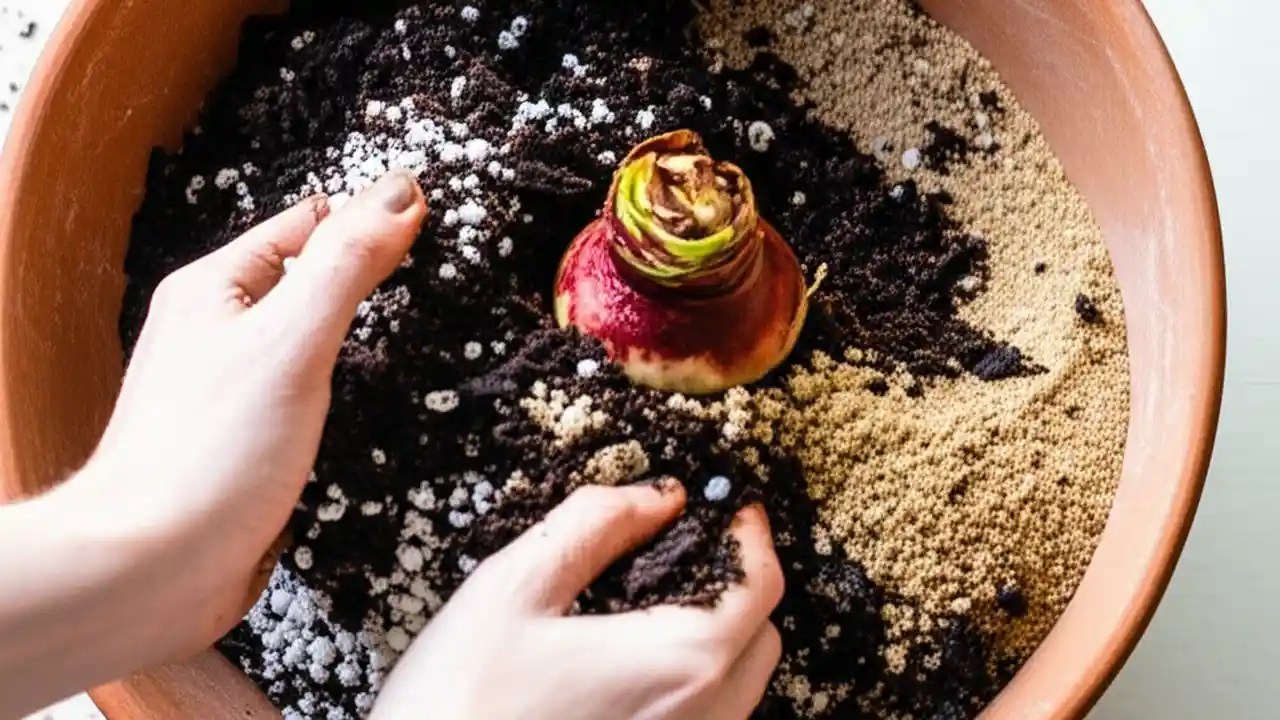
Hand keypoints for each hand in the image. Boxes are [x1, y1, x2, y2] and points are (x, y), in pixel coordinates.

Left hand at [81, 173, 426, 655]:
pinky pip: (303, 399)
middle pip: (306, 282)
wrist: (152, 568)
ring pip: (307, 344)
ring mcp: (229, 391)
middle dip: (365, 276)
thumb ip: (347, 265)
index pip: (305, 226)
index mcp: (212, 288)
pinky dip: (340, 395)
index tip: (432, 219)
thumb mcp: (292, 340)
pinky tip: (371, 406)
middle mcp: (215, 332)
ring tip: (414, 334)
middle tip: (433, 274)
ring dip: (355, 341)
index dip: (367, 219)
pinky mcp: (245, 445)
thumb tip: (401, 192)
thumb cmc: (212, 450)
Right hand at [374, 483, 784, 719]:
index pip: (761, 583)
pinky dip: (693, 680)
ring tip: (649, 604)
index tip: (727, 506)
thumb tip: (657, 496)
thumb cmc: (457, 702)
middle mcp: (703, 718)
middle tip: (683, 550)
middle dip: (737, 585)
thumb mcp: (513, 588)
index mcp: (678, 662)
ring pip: (738, 685)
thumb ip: (592, 526)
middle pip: (760, 636)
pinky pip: (707, 718)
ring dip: (717, 635)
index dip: (749, 534)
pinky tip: (628, 663)